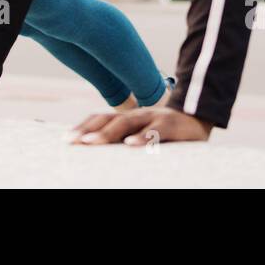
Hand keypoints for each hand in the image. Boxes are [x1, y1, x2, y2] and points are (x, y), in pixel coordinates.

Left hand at [67, 106, 212, 145]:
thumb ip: (122, 139)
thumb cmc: (165, 133)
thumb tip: (96, 150)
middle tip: (74, 142)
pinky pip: (156, 131)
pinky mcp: (171, 125)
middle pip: (109, 119)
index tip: (66, 139)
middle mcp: (137, 114)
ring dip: (108, 133)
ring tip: (93, 143)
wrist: (199, 120)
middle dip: (89, 130)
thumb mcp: (141, 134)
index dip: (83, 127)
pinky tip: (131, 144)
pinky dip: (143, 137)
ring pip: (128, 122)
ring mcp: (153, 117)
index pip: (100, 118)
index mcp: (127, 117)